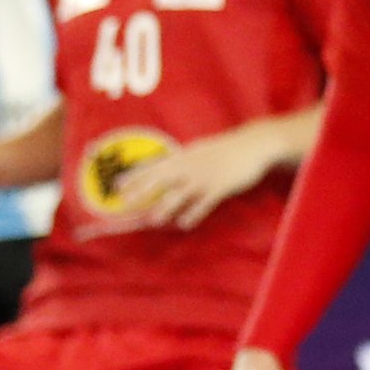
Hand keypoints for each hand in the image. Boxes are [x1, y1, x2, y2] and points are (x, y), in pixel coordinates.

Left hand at [115, 126, 282, 228]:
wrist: (253, 146)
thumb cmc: (224, 150)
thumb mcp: (199, 151)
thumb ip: (181, 162)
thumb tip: (164, 171)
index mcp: (183, 156)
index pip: (152, 166)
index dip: (134, 176)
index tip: (116, 186)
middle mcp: (189, 166)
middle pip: (160, 179)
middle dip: (141, 190)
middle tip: (124, 202)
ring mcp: (204, 176)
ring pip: (180, 193)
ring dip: (165, 207)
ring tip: (154, 219)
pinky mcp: (220, 187)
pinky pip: (203, 203)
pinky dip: (193, 214)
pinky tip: (185, 224)